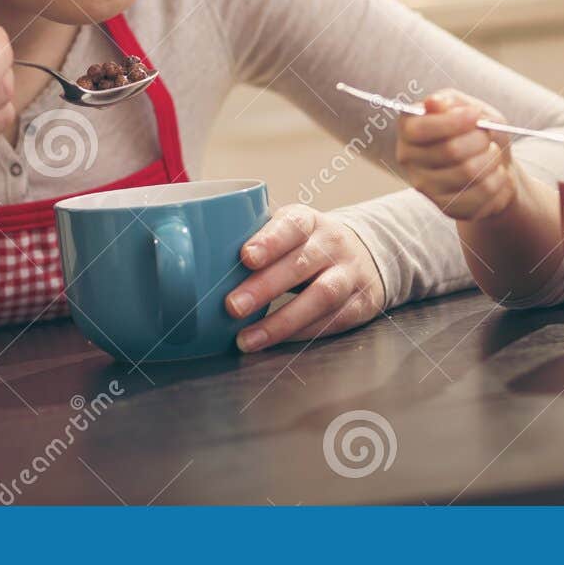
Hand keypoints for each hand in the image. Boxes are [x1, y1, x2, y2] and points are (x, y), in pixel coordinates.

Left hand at [223, 204, 385, 352]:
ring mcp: (349, 274)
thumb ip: (255, 241)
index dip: (270, 240)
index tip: (246, 257)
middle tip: (232, 306)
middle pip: (300, 264)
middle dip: (265, 287)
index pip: (292, 225)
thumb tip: (198, 260)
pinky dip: (302, 334)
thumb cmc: (307, 245)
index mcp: (309, 221)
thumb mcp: (287, 231)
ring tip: (247, 339)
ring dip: (281, 321)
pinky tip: (275, 342)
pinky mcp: (360, 303)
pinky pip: (332, 321)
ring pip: (320, 296)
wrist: (365, 254)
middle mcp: (332, 244)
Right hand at [396, 89, 520, 221]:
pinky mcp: (446, 207)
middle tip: (487, 136)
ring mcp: (426, 186)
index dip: (452, 121)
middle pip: (450, 151)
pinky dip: (498, 181)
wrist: (494, 163)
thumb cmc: (477, 131)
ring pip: (468, 173)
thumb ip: (451, 102)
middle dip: (479, 139)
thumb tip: (433, 103)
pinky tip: (496, 174)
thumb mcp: (468, 106)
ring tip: (493, 154)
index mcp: (408, 129)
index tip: (475, 114)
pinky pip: (480, 195)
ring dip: (491, 160)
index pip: (420, 130)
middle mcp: (409, 159)